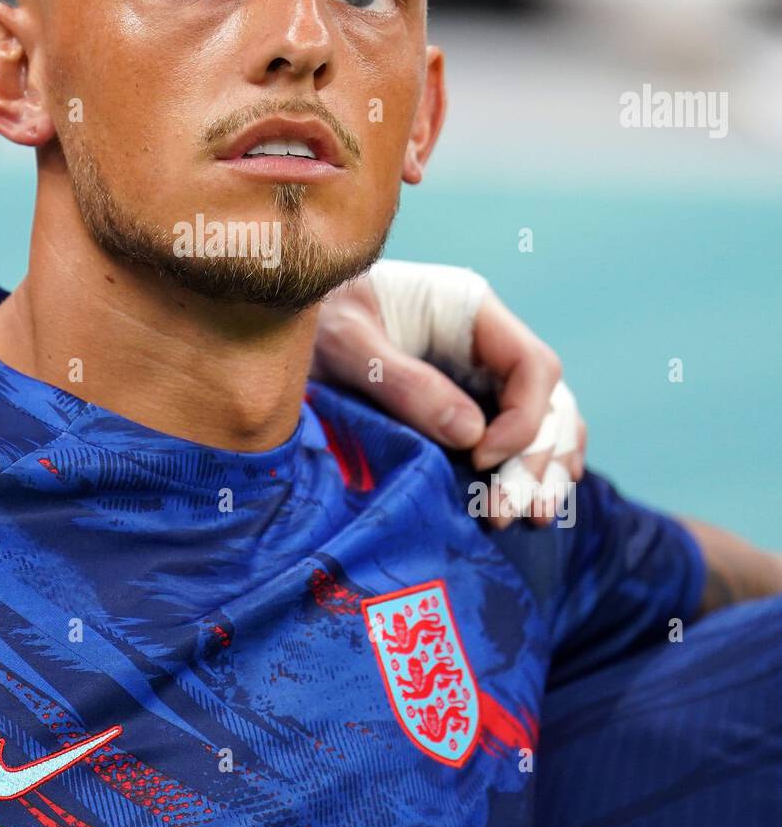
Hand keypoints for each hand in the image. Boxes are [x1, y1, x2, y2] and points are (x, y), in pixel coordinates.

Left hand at [311, 262, 587, 526]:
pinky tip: (532, 496)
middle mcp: (485, 339)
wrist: (281, 313)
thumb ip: (404, 383)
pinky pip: (514, 430)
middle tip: (511, 513)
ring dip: (542, 468)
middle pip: (545, 399)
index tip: (482, 460)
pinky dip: (528, 462)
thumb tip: (472, 436)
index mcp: (469, 308)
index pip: (530, 365)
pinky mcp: (462, 398)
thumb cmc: (315, 314)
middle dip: (536, 458)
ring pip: (541, 418)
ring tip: (533, 517)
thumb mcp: (347, 341)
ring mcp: (478, 369)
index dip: (523, 420)